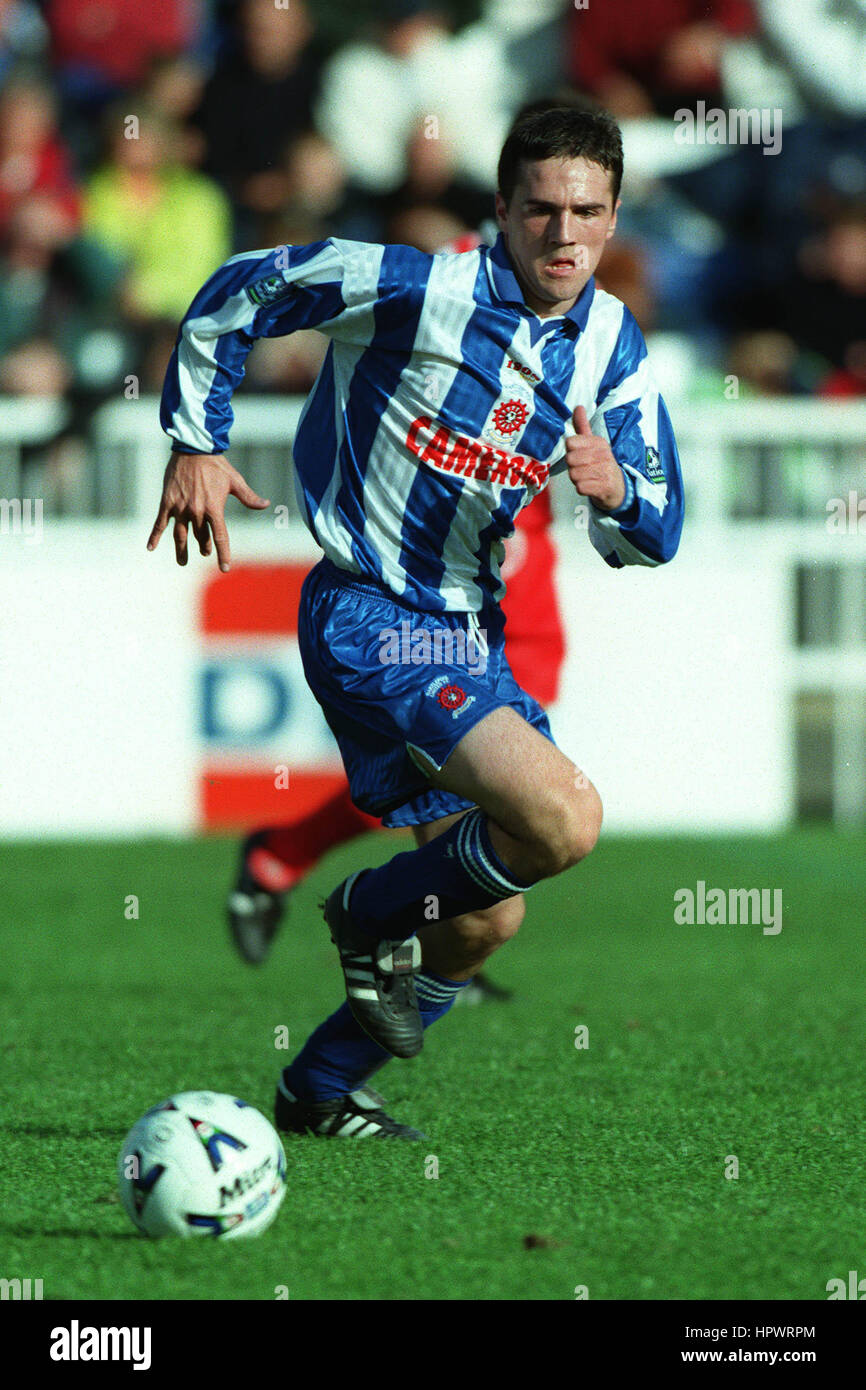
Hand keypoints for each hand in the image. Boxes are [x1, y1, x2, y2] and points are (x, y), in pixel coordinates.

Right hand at [146, 451, 268, 570]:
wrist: (193, 449)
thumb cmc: (216, 465)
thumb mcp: (235, 481)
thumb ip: (249, 497)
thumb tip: (266, 504)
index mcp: (214, 508)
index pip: (220, 538)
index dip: (222, 554)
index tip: (224, 568)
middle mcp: (196, 511)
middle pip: (200, 537)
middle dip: (203, 547)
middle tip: (204, 552)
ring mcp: (180, 508)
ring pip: (180, 536)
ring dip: (181, 550)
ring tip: (183, 561)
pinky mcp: (167, 502)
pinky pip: (159, 523)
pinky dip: (154, 536)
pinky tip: (150, 548)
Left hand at [565, 406, 625, 511]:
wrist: (618, 487)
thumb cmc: (601, 464)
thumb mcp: (593, 443)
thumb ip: (582, 426)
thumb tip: (578, 407)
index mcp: (599, 442)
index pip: (570, 443)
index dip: (571, 451)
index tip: (579, 454)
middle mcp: (603, 455)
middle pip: (570, 459)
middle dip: (572, 467)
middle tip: (582, 468)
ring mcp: (604, 471)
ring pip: (573, 474)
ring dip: (576, 478)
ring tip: (586, 477)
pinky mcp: (604, 486)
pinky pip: (580, 487)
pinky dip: (582, 488)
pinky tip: (590, 485)